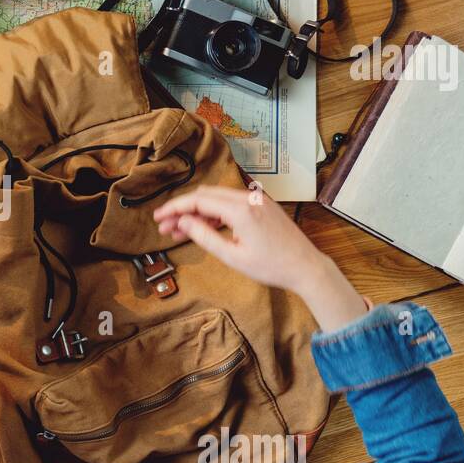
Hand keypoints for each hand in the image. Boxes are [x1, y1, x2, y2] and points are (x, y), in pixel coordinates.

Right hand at [152, 185, 366, 330]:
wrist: (305, 267)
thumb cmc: (271, 266)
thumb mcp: (232, 257)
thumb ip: (204, 236)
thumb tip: (182, 221)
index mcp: (240, 210)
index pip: (197, 201)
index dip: (174, 208)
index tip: (157, 217)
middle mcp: (248, 198)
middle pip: (205, 196)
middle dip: (182, 209)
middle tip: (165, 226)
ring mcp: (257, 200)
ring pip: (217, 198)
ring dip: (197, 211)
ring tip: (180, 230)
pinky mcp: (262, 205)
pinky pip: (231, 202)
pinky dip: (214, 212)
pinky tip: (204, 227)